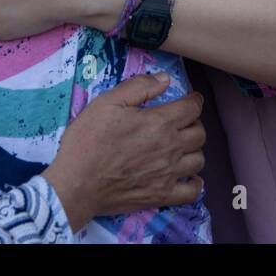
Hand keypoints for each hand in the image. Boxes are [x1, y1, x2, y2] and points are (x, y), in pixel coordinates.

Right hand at [42, 74, 205, 231]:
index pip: (191, 108)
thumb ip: (139, 87)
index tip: (192, 99)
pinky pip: (193, 191)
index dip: (195, 100)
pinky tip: (185, 175)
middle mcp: (170, 149)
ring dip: (194, 150)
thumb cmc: (88, 140)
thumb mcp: (107, 102)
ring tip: (181, 146)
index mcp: (159, 123)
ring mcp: (168, 175)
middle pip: (199, 134)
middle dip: (194, 123)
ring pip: (198, 160)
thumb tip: (165, 79)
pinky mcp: (162, 196)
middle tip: (183, 121)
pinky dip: (195, 182)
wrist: (76, 183)